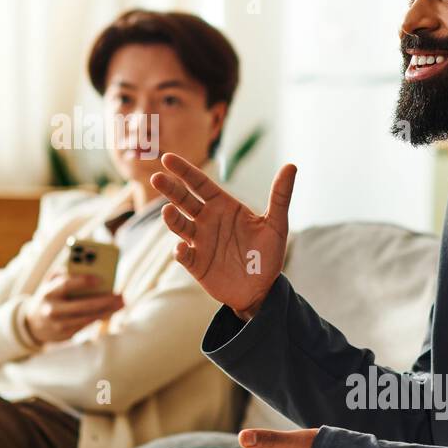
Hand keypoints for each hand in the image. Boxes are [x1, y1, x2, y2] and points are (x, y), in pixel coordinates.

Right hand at [21, 270, 124, 345]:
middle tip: (120, 295)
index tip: (100, 278)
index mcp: (47, 292)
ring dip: (107, 311)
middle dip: (103, 300)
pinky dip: (101, 317)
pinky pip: (86, 325)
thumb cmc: (50, 296)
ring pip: (87, 318)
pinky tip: (112, 311)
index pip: (66, 286)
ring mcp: (58, 324)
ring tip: (121, 303)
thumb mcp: (51, 283)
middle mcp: (51, 310)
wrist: (34, 324)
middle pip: (81, 306)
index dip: (83, 282)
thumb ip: (65, 275)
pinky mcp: (65, 334)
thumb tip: (90, 269)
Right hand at [151, 152, 295, 319]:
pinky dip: (180, 251)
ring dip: (172, 219)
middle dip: (170, 189)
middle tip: (156, 177)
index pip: (200, 183)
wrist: (261, 290)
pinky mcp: (196, 264)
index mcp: (223, 206)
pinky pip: (184, 255)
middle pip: (184, 200)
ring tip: (168, 211)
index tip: (167, 158)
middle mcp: (207, 220)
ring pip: (180, 225)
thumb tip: (291, 165)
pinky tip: (181, 248)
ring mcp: (199, 242)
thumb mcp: (277, 225)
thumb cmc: (267, 255)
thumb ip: (280, 196)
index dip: (184, 171)